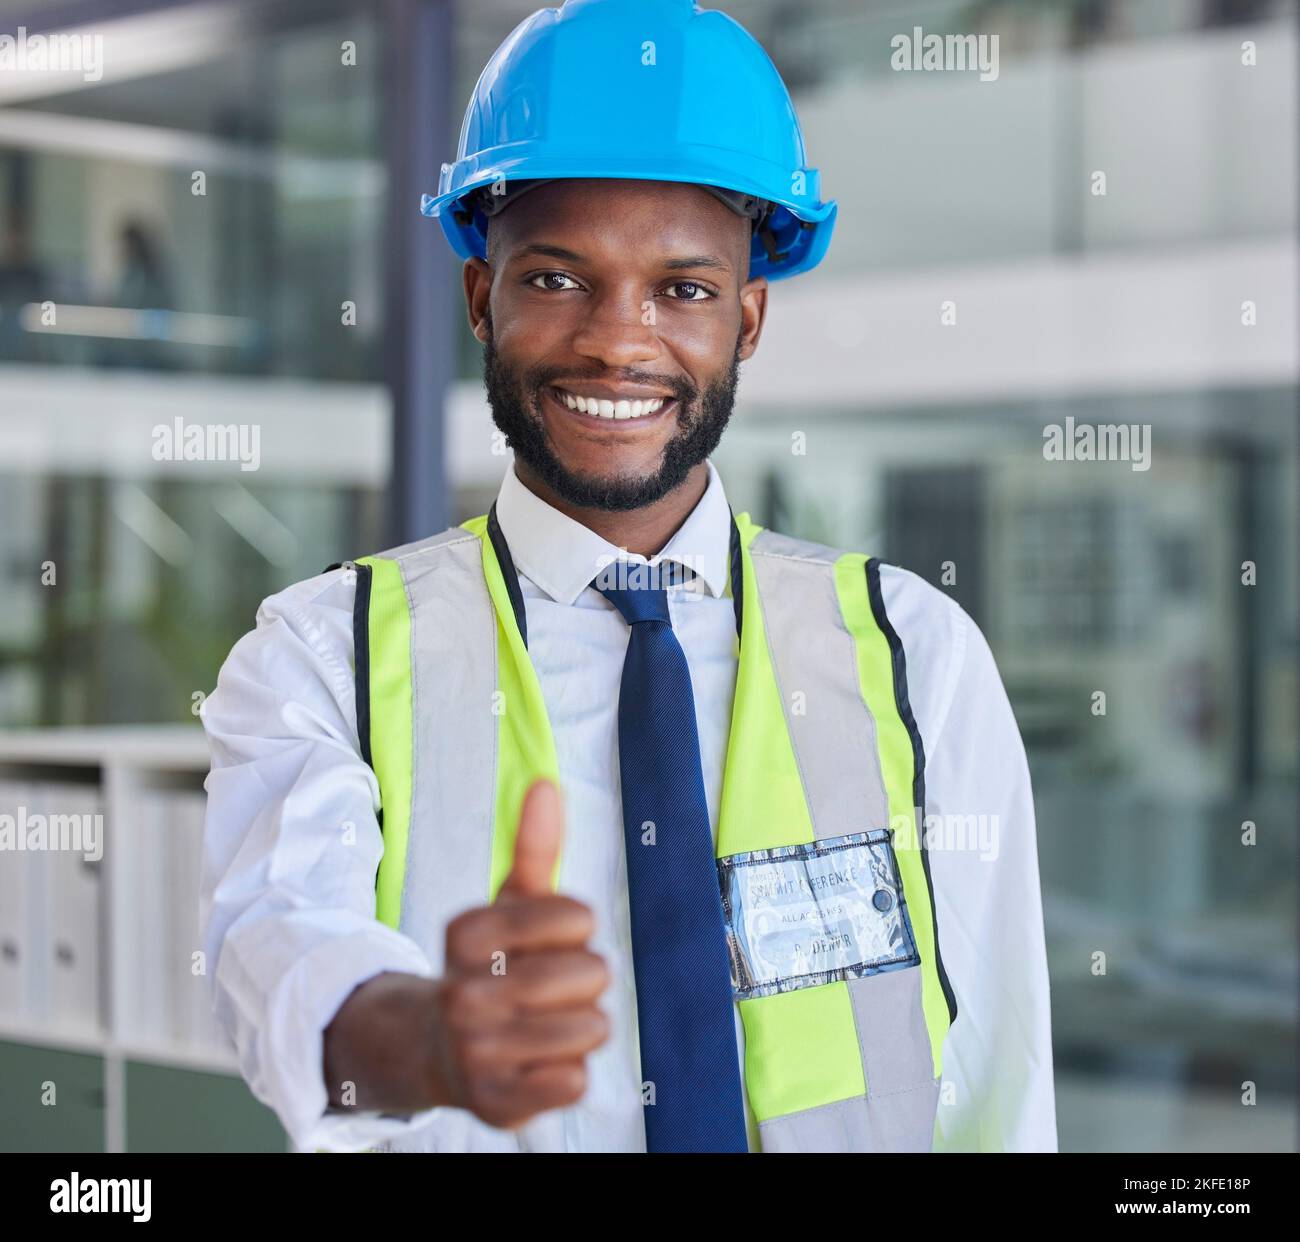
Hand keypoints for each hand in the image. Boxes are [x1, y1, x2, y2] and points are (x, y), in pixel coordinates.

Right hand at [431, 777, 610, 1127]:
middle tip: (554, 985)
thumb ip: (534, 847)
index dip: (578, 925)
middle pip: (593, 974)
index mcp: (464, 935)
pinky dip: (570, 1071)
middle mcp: (462, 994)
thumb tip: (545, 785)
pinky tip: (538, 1062)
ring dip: (584, 1026)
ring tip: (547, 1023)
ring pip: (593, 1029)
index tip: (555, 933)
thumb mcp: (510, 903)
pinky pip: (577, 1082)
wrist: (439, 1049)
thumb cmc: (492, 966)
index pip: (577, 915)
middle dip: (587, 977)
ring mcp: (476, 1053)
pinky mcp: (496, 1105)